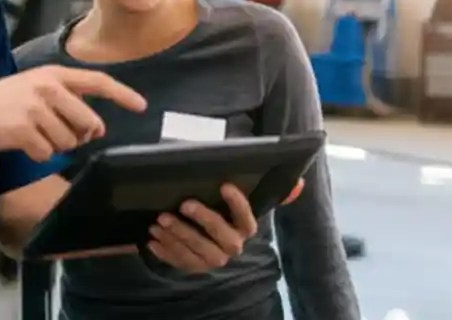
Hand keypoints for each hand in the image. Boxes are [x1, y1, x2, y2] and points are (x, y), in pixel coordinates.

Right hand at [0, 65, 146, 161]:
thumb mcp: (33, 88)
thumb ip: (64, 100)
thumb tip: (95, 127)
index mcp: (53, 74)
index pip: (97, 81)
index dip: (122, 94)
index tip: (142, 105)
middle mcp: (47, 87)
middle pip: (89, 123)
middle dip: (80, 136)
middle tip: (53, 131)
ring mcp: (36, 108)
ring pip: (70, 142)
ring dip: (54, 145)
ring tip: (30, 133)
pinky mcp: (24, 130)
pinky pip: (48, 154)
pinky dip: (37, 154)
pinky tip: (20, 143)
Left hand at [146, 180, 305, 272]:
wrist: (210, 241)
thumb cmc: (227, 215)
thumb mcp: (244, 202)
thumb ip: (273, 193)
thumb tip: (300, 184)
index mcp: (245, 230)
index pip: (247, 219)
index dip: (237, 204)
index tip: (224, 185)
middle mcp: (232, 248)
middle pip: (220, 237)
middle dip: (202, 220)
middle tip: (184, 203)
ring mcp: (212, 260)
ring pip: (197, 252)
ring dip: (179, 236)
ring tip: (161, 219)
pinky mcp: (193, 267)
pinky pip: (179, 262)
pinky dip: (165, 251)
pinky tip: (152, 238)